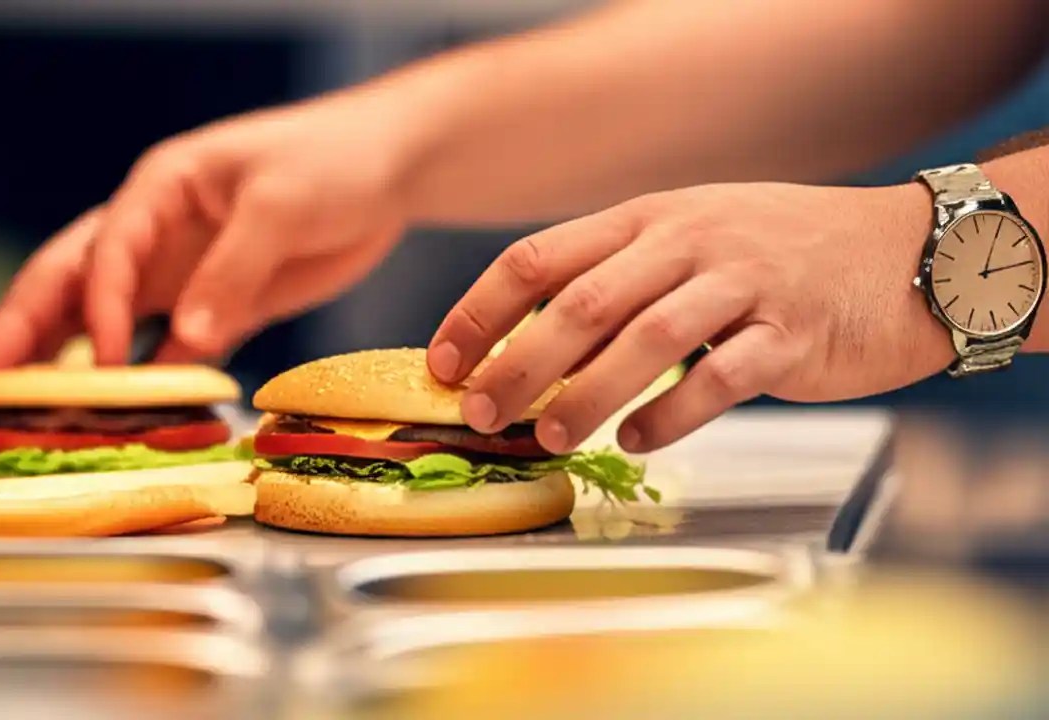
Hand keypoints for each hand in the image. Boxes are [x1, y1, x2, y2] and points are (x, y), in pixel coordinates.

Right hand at [0, 92, 412, 368]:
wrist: (386, 172)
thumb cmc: (331, 161)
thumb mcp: (281, 204)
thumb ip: (232, 269)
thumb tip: (188, 338)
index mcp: (160, 188)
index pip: (108, 249)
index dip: (96, 304)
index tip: (101, 356)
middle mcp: (156, 233)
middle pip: (74, 279)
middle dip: (27, 328)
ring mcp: (183, 273)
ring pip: (109, 318)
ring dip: (71, 360)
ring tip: (33, 409)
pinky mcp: (217, 306)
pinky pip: (169, 348)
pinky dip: (146, 380)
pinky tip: (127, 415)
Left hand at [428, 182, 953, 452]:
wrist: (907, 254)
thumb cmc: (780, 255)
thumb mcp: (689, 239)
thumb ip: (617, 279)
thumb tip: (524, 346)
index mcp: (647, 218)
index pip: (538, 259)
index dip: (480, 311)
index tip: (443, 361)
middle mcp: (688, 241)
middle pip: (580, 304)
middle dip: (517, 364)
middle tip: (481, 411)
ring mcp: (744, 283)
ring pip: (645, 340)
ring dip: (585, 395)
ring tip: (547, 437)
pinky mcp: (794, 333)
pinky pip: (721, 377)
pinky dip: (672, 414)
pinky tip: (638, 440)